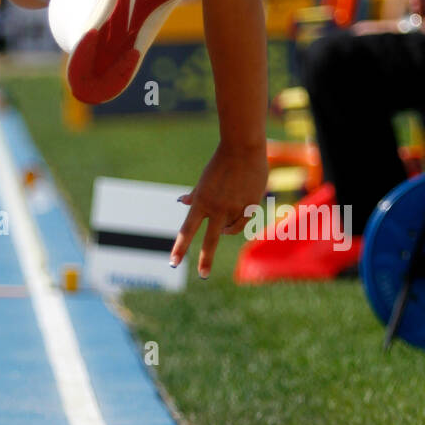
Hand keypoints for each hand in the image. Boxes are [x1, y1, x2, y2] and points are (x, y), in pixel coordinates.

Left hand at [170, 140, 267, 277]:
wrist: (243, 148)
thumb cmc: (220, 162)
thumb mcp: (204, 180)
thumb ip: (195, 195)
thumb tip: (182, 202)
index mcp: (201, 201)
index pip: (187, 230)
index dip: (180, 248)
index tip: (173, 263)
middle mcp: (217, 208)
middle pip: (210, 240)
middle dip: (206, 260)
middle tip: (202, 275)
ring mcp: (235, 208)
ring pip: (230, 229)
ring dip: (226, 226)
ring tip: (226, 210)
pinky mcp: (251, 206)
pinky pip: (243, 221)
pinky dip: (238, 220)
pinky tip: (237, 210)